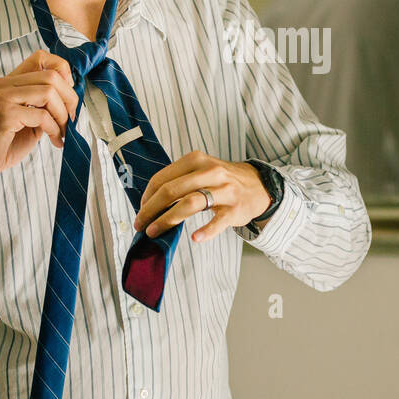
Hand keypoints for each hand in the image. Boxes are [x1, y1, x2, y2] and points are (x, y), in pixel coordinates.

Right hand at [0, 48, 78, 189]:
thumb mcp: (26, 120)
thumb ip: (43, 106)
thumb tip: (71, 99)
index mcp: (7, 83)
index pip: (40, 57)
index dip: (62, 71)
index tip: (67, 96)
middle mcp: (3, 85)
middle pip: (51, 75)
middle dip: (70, 98)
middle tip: (72, 119)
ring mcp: (2, 98)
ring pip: (49, 92)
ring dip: (63, 115)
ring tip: (63, 132)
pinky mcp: (4, 115)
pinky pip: (42, 115)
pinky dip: (55, 129)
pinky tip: (55, 140)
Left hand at [132, 150, 272, 242]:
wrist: (258, 185)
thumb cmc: (222, 180)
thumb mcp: (201, 169)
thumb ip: (178, 180)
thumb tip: (149, 201)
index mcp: (196, 160)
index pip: (162, 178)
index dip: (147, 196)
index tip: (141, 210)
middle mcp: (210, 172)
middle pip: (171, 190)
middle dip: (151, 209)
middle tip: (140, 224)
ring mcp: (224, 190)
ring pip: (190, 203)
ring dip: (167, 219)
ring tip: (154, 232)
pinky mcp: (235, 209)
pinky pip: (218, 221)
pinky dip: (206, 231)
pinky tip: (195, 238)